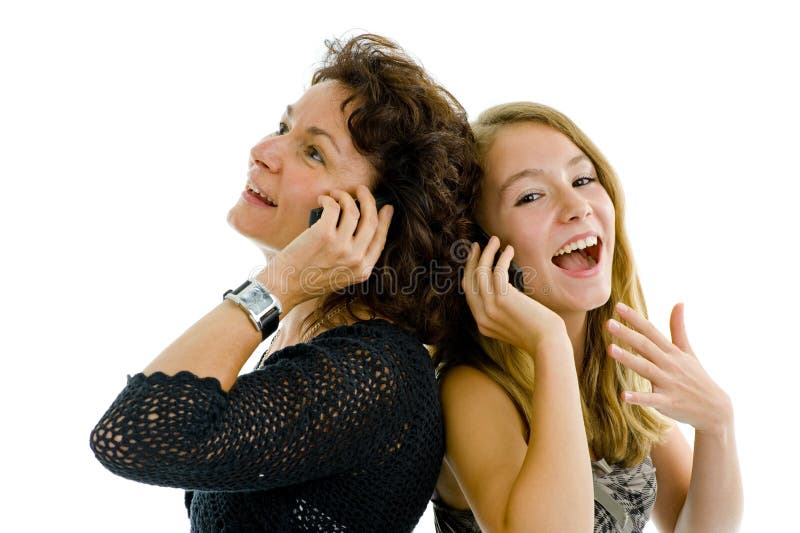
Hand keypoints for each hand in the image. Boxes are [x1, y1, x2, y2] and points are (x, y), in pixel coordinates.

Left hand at [256, 184, 392, 313]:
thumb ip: (354, 259)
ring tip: (336, 194)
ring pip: (353, 210)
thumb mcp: (341, 277)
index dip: (385, 220)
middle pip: (371, 221)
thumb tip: (359, 227)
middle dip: (369, 200)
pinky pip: (333, 207)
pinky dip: (329, 199)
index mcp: (363, 270)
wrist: (285, 287)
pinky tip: (323, 200)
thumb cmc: (308, 280)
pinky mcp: (324, 234)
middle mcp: (356, 258)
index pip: (381, 238)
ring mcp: (341, 246)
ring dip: (345, 196)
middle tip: (362, 190)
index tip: (386, 207)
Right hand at [463, 235, 567, 355]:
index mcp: (482, 323)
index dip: (470, 272)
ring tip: (495, 240)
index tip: (476, 258)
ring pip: (481, 273)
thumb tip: (501, 286)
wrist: (548, 343)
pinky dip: (502, 258)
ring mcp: (490, 308)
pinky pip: (497, 272)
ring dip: (487, 253)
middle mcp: (481, 316)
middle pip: (469, 281)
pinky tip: (509, 250)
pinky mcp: (502, 300)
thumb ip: (501, 310)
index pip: (469, 293)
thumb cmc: (537, 333)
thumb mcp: (512, 323)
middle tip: (477, 245)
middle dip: (472, 260)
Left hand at [606, 302, 732, 434]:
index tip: (618, 306)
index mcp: (671, 352)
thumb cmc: (697, 377)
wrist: (715, 409)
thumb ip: (678, 328)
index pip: (651, 331)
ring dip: (628, 359)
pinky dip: (638, 398)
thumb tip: (679, 302)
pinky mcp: (668, 402)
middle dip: (627, 334)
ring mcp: (668, 383)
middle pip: (645, 346)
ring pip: (645, 368)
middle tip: (608, 323)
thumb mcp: (687, 351)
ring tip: (609, 349)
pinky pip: (651, 399)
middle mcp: (669, 364)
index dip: (635, 318)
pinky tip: (624, 395)